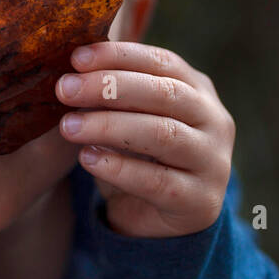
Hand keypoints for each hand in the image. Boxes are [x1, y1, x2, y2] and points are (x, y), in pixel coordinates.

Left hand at [54, 42, 234, 237]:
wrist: (157, 221)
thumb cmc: (139, 156)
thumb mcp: (128, 118)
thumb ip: (112, 91)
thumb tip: (72, 64)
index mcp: (198, 90)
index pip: (161, 62)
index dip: (119, 56)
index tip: (76, 58)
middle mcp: (214, 121)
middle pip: (164, 93)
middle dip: (109, 87)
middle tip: (64, 89)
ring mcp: (212, 162)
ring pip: (163, 135)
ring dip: (109, 126)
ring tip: (67, 126)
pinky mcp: (198, 201)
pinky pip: (156, 181)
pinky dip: (118, 167)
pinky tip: (86, 158)